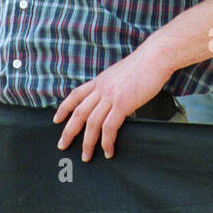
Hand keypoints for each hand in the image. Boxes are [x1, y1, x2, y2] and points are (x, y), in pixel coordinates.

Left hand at [53, 43, 173, 160]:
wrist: (156, 56)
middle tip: (62, 145)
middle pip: (79, 112)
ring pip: (91, 123)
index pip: (76, 94)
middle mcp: (102, 88)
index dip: (64, 108)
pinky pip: (109, 127)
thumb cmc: (145, 64)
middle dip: (68, 131)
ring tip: (86, 156)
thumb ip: (114, 85)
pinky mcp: (122, 103)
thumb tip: (115, 98)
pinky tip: (108, 151)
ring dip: (87, 142)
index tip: (57, 119)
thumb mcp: (122, 73)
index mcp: (100, 80)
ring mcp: (111, 96)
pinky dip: (106, 142)